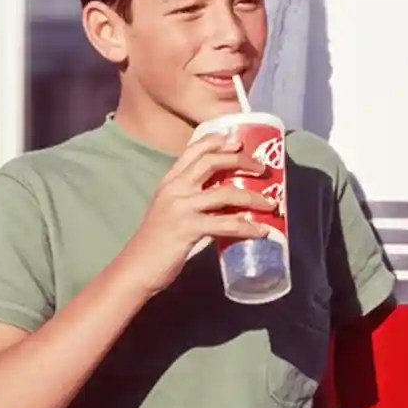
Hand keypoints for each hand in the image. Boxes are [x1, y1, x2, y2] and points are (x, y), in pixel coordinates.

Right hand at [113, 132, 277, 296]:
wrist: (136, 268)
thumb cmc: (155, 242)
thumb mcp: (168, 210)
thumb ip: (190, 198)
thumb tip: (225, 197)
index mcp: (169, 181)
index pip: (193, 150)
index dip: (217, 141)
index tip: (238, 139)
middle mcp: (174, 189)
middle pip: (211, 162)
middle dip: (241, 161)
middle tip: (262, 168)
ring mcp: (181, 208)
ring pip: (225, 193)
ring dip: (253, 197)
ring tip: (270, 203)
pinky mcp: (188, 229)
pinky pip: (227, 224)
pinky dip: (248, 227)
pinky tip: (261, 231)